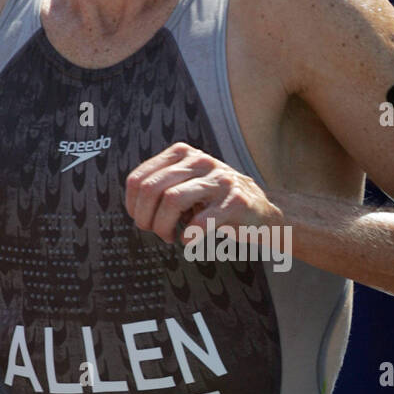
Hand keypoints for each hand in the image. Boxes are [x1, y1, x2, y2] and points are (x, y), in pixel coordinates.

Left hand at [125, 142, 282, 244]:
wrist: (261, 211)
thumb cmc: (216, 202)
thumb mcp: (187, 184)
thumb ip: (162, 186)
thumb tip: (134, 207)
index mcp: (183, 154)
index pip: (140, 177)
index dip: (132, 205)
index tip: (141, 219)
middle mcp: (200, 161)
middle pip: (152, 188)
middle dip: (145, 217)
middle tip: (153, 231)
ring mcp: (220, 179)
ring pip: (172, 200)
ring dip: (163, 226)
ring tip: (169, 236)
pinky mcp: (235, 201)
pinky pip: (200, 221)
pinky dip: (187, 236)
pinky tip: (189, 239)